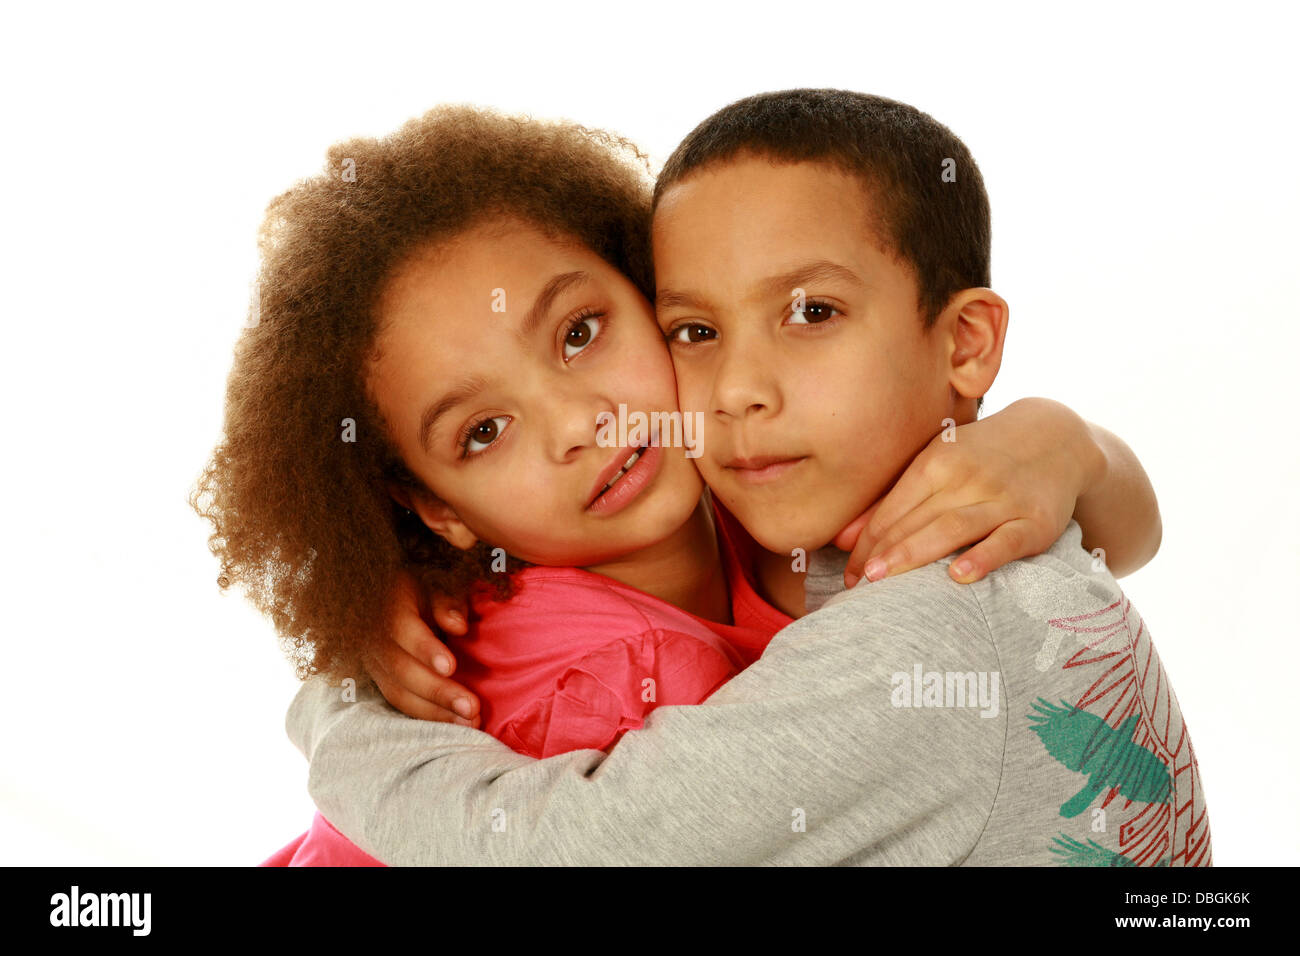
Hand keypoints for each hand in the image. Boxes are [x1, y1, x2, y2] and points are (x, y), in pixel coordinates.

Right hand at [364, 570, 480, 725]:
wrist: (391, 598)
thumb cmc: (425, 587)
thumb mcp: (438, 583)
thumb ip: (448, 602)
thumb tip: (458, 626)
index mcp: (387, 606)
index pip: (401, 630)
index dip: (425, 649)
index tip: (451, 667)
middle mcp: (373, 638)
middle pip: (400, 669)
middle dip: (437, 691)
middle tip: (471, 708)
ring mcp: (372, 662)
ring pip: (397, 693)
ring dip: (434, 712)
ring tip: (469, 723)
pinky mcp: (379, 681)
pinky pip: (400, 703)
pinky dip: (428, 716)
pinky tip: (456, 725)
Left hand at [834, 398, 1102, 586]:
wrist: (1056, 437)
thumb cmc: (983, 457)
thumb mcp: (937, 464)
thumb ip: (893, 501)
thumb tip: (843, 539)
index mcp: (937, 461)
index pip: (892, 507)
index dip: (867, 541)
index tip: (848, 572)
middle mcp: (967, 477)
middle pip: (916, 519)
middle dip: (882, 552)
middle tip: (856, 582)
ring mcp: (1003, 499)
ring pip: (952, 528)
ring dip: (914, 553)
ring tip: (883, 579)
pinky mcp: (1036, 521)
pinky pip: (1006, 541)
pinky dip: (982, 557)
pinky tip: (958, 576)